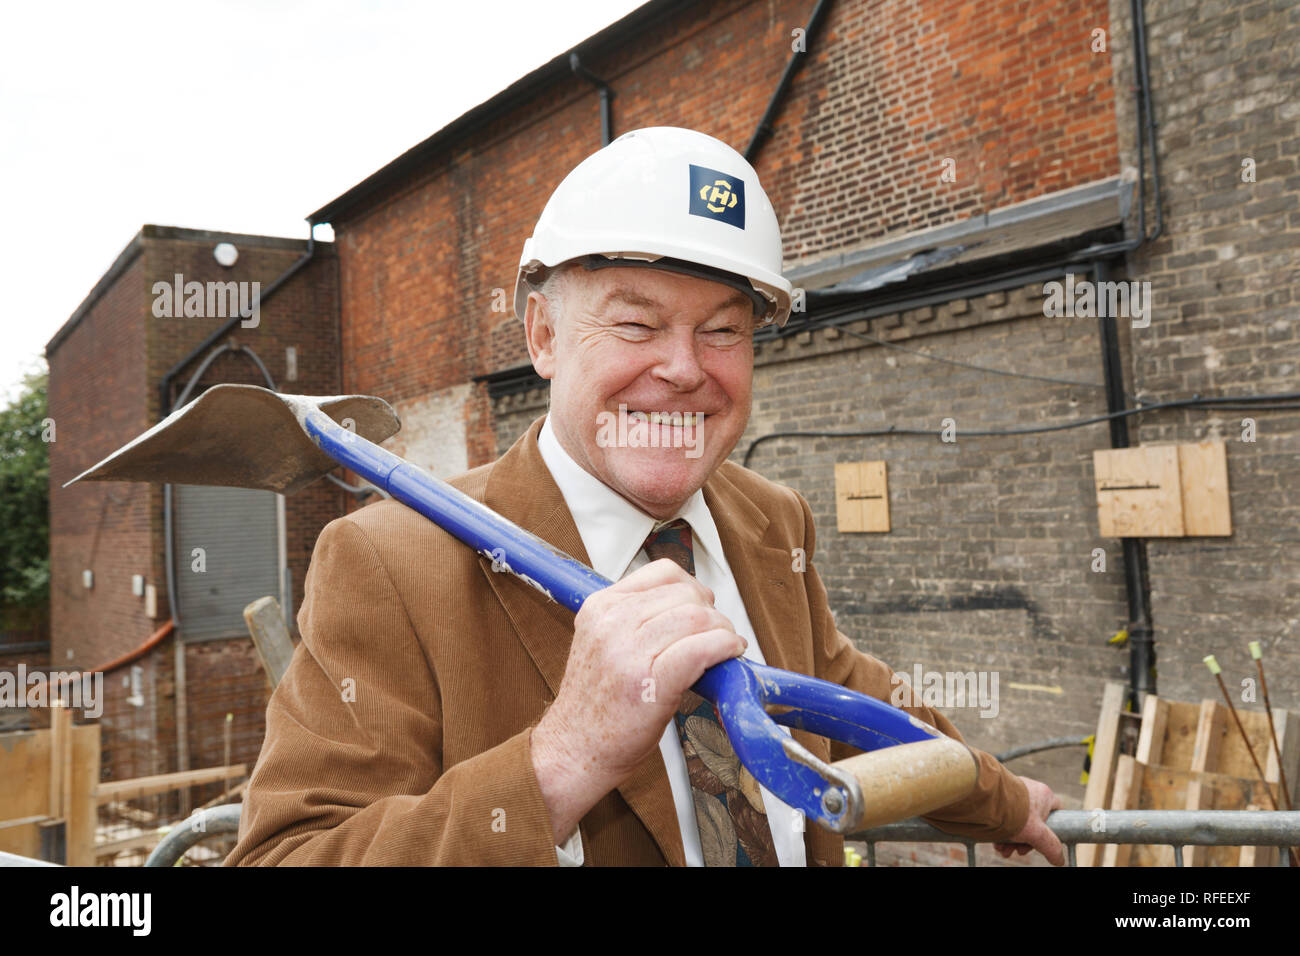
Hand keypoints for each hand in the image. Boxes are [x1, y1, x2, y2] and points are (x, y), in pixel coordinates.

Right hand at [530, 558, 746, 840]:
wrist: (574, 751)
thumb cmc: (596, 705)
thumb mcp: (603, 644)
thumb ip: (636, 618)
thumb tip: (693, 605)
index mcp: (600, 607)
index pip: (663, 572)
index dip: (692, 588)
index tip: (701, 608)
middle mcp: (612, 622)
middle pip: (686, 594)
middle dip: (712, 612)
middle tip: (717, 634)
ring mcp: (629, 652)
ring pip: (698, 618)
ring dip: (723, 631)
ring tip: (725, 648)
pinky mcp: (650, 682)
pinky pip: (701, 649)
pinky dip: (725, 647)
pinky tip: (729, 655)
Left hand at [993, 776, 1063, 865]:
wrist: (985, 800)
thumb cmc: (1016, 813)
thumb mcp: (1037, 835)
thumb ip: (1051, 847)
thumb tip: (1059, 860)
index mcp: (1044, 795)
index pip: (1055, 811)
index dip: (1052, 828)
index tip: (1043, 841)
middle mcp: (1029, 790)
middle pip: (1033, 820)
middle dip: (1026, 839)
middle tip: (1018, 851)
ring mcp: (1012, 791)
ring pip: (1016, 819)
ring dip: (1012, 838)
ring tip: (1003, 850)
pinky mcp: (997, 795)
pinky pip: (1003, 814)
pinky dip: (1000, 829)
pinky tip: (995, 842)